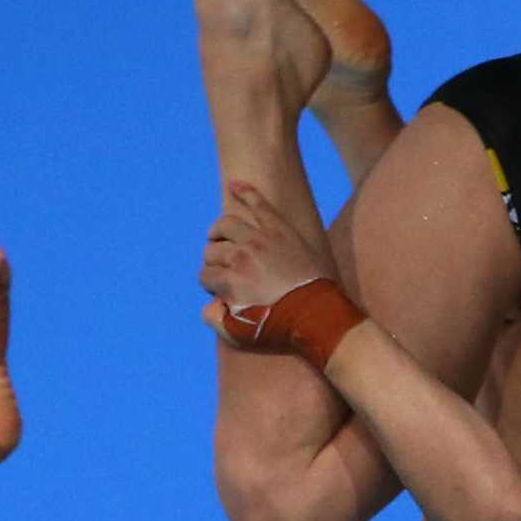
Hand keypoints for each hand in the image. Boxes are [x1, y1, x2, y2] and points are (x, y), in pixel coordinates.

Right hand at [198, 180, 333, 341]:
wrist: (316, 314)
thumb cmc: (278, 325)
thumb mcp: (239, 334)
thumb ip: (214, 319)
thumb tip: (208, 304)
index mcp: (229, 282)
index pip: (205, 276)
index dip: (210, 285)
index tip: (221, 291)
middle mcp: (240, 256)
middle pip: (211, 251)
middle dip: (212, 262)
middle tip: (223, 269)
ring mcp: (260, 239)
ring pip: (226, 225)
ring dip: (217, 231)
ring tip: (218, 237)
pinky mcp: (279, 228)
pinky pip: (258, 203)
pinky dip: (245, 191)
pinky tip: (234, 185)